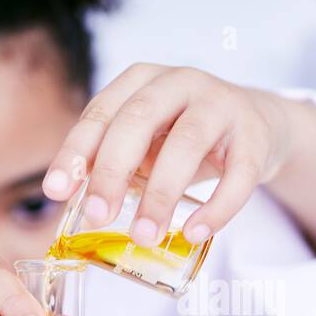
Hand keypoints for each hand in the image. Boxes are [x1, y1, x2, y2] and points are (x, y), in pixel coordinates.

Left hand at [41, 63, 292, 245]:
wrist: (259, 126)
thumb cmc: (187, 137)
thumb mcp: (146, 140)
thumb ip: (113, 160)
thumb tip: (74, 203)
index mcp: (142, 80)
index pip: (100, 112)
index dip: (75, 152)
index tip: (56, 192)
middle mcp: (180, 81)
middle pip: (138, 122)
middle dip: (112, 172)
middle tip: (97, 218)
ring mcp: (221, 103)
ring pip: (187, 145)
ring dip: (161, 194)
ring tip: (145, 235)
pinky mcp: (255, 134)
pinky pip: (238, 174)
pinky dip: (216, 209)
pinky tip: (195, 234)